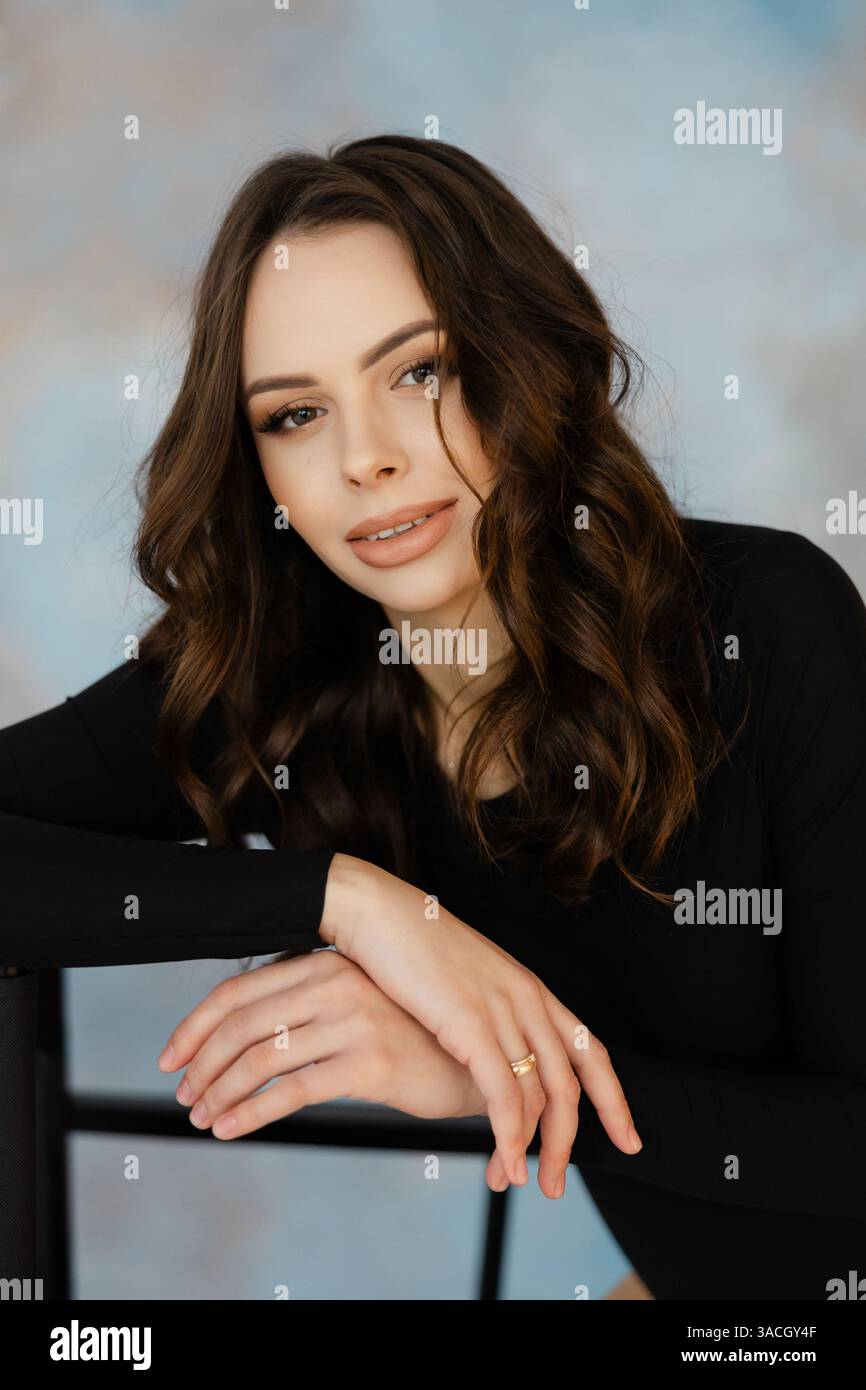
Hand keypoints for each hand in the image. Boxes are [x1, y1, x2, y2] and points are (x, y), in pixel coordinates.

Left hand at [157, 948, 489, 1139]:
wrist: (482, 1060)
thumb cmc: (412, 1038)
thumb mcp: (354, 1007)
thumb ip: (305, 1006)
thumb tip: (239, 1031)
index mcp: (327, 963)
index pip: (240, 991)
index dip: (196, 1026)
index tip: (171, 1058)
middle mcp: (338, 983)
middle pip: (243, 1024)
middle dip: (203, 1065)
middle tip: (185, 1096)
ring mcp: (355, 1020)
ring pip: (260, 1059)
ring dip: (220, 1093)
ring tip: (203, 1118)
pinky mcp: (370, 1061)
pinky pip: (291, 1091)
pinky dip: (250, 1113)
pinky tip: (230, 1129)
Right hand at [319, 854, 642, 1197]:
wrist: (378, 913)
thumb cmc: (411, 946)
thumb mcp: (466, 979)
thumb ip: (488, 1013)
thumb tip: (488, 1053)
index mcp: (531, 988)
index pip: (592, 1051)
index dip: (614, 1100)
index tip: (627, 1139)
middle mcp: (527, 999)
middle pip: (570, 1085)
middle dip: (568, 1143)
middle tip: (557, 1187)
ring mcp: (502, 1010)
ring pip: (538, 1096)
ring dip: (532, 1150)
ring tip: (517, 1184)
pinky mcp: (470, 1024)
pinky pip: (503, 1093)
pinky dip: (508, 1136)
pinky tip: (504, 1162)